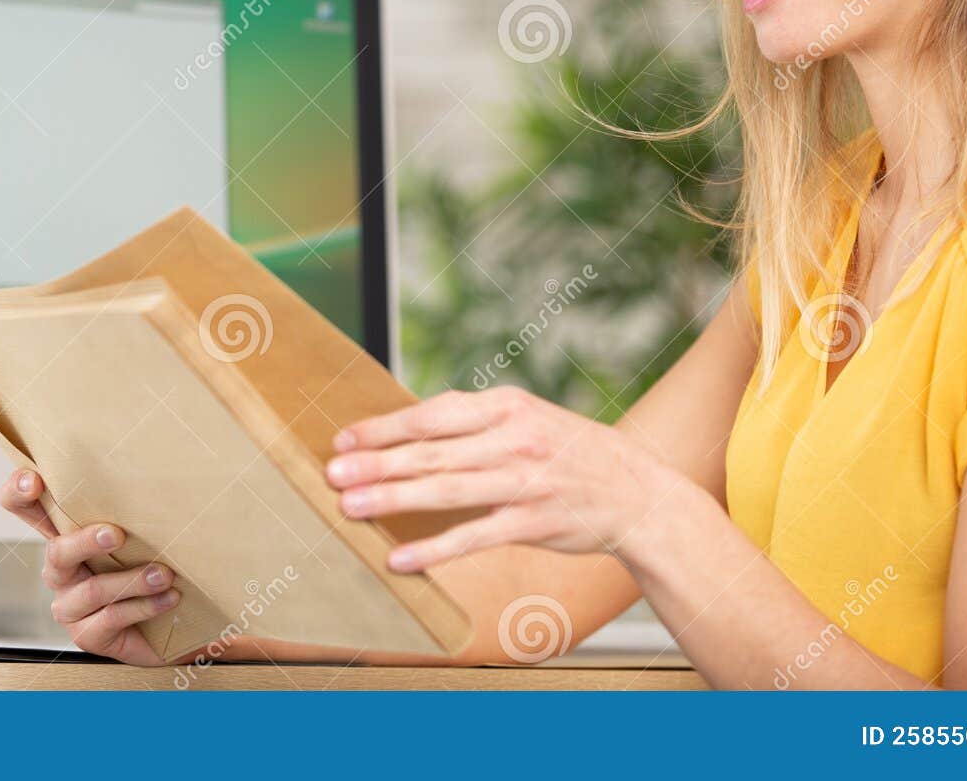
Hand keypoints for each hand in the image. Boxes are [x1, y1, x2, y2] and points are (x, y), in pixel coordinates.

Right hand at [0, 468, 181, 664]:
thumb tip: (161, 473)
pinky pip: (112, 617)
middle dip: (85, 541)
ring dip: (133, 580)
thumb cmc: (146, 567)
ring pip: (92, 589)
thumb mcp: (137, 533)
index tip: (34, 482)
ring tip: (164, 574)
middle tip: (117, 534)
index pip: (24, 507)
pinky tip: (168, 598)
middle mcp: (60, 569)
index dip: (18, 492)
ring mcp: (69, 604)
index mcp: (65, 535)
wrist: (165, 625)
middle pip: (56, 551)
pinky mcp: (86, 635)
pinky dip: (145, 606)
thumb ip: (133, 508)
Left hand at [325, 386, 672, 572]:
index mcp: (507, 406)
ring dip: (392, 499)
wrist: (636, 493)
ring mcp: (524, 482)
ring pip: (446, 491)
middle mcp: (513, 439)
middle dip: (376, 462)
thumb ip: (474, 421)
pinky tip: (399, 559)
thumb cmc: (569, 453)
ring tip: (349, 507)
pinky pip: (474, 538)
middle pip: (431, 452)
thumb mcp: (527, 419)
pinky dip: (434, 549)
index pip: (433, 413)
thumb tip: (408, 427)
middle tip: (330, 472)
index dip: (385, 426)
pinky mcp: (533, 523)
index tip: (343, 437)